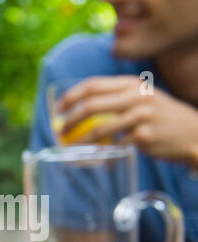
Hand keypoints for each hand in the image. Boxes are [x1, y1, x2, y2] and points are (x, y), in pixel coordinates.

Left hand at [61, 75, 197, 166]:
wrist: (192, 132)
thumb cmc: (160, 117)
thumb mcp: (141, 98)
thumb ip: (115, 98)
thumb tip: (77, 108)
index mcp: (132, 84)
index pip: (93, 85)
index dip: (71, 97)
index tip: (58, 109)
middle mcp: (136, 96)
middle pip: (90, 105)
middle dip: (69, 120)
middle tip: (59, 131)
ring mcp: (141, 115)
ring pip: (98, 128)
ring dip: (79, 140)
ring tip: (71, 147)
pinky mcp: (144, 136)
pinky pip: (114, 145)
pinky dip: (102, 152)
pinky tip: (98, 156)